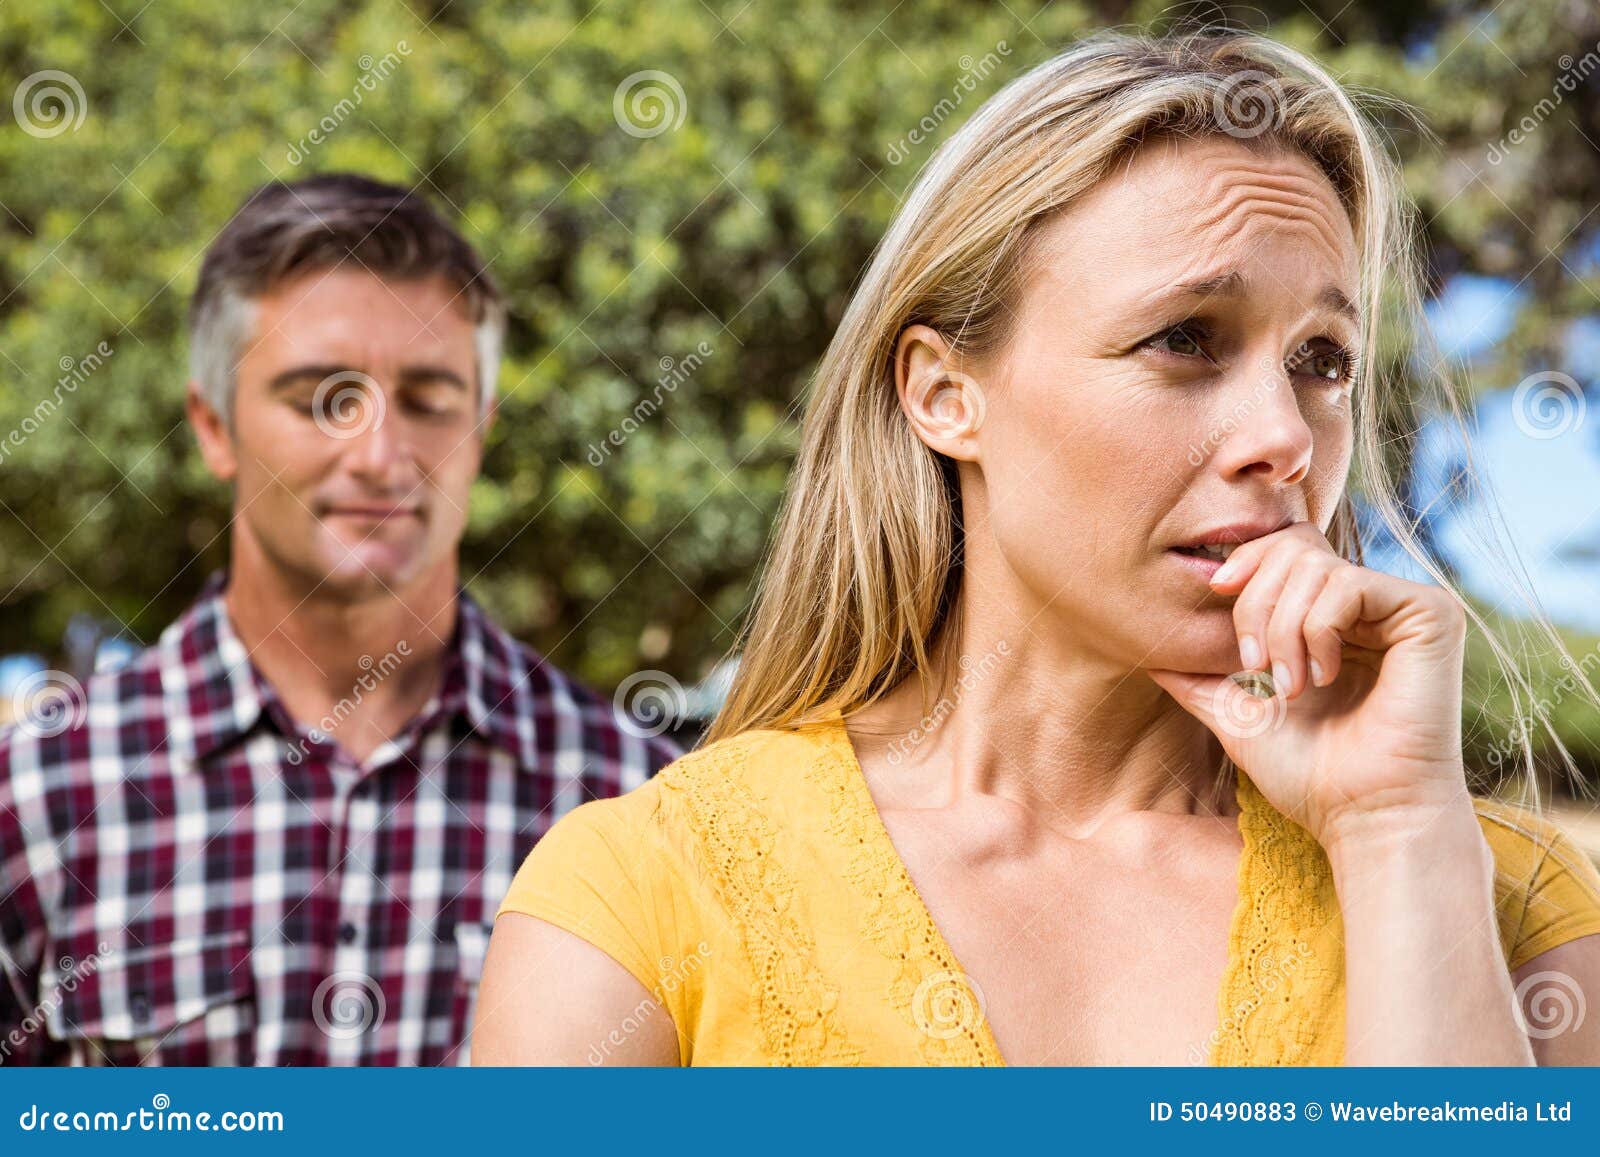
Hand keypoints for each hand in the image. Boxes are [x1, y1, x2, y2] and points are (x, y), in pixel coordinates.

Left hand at [1146, 521, 1471, 848]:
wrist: (1361, 814)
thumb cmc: (1309, 775)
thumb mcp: (1237, 714)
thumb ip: (1199, 678)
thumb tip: (1148, 654)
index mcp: (1333, 619)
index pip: (1284, 550)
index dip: (1245, 561)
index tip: (1215, 592)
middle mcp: (1371, 606)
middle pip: (1293, 548)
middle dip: (1256, 606)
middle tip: (1255, 667)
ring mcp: (1402, 607)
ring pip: (1315, 566)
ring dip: (1283, 630)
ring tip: (1292, 687)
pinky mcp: (1432, 614)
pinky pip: (1349, 584)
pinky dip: (1319, 631)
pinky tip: (1326, 679)